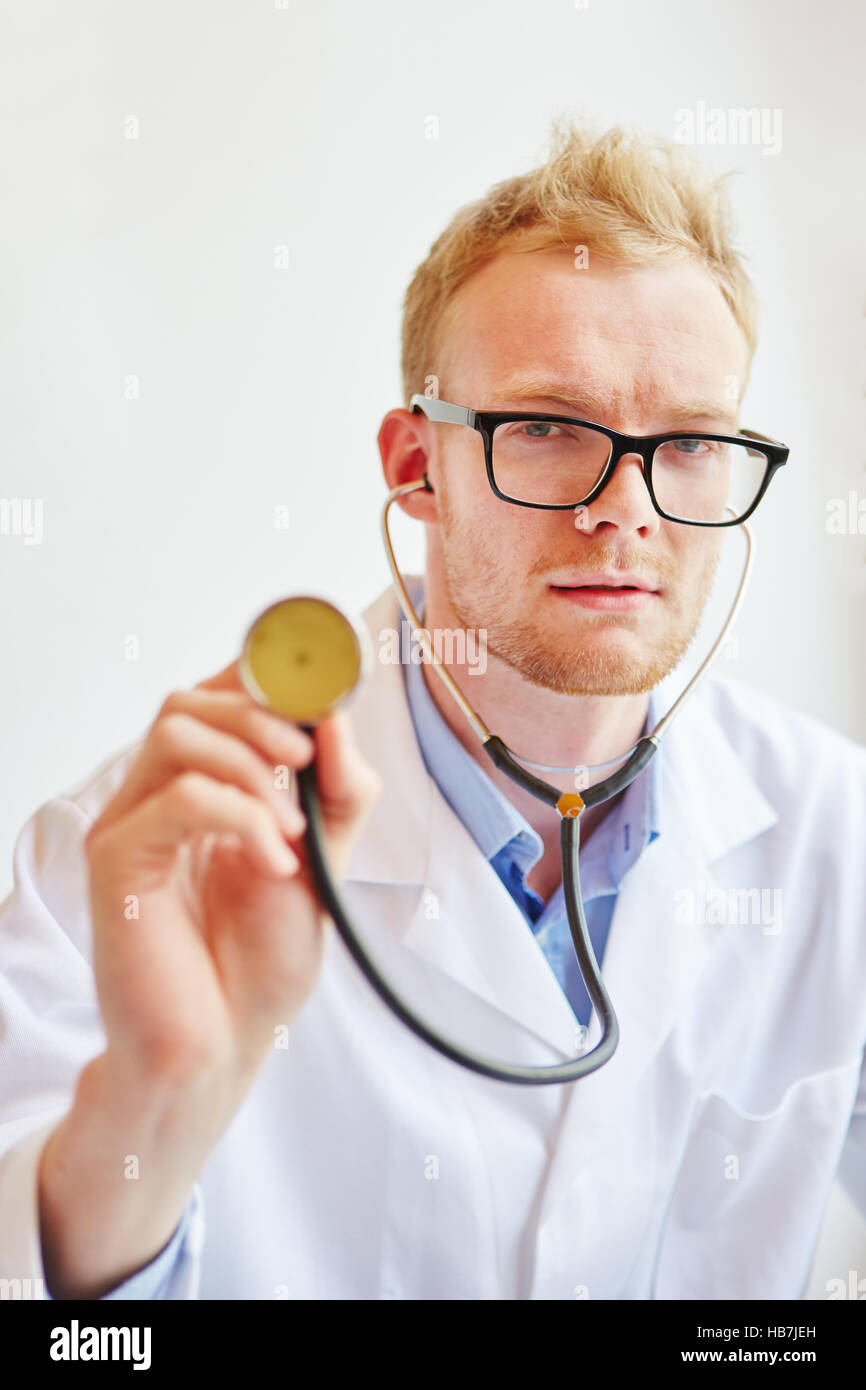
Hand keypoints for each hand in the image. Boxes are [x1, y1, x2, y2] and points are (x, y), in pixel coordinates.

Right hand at [84, 657, 382, 1091]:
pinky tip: (272, 865)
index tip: (320, 694)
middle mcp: (155, 797)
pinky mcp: (117, 863)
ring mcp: (130, 826)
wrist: (225, 1044)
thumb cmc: (261, 959)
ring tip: (290, 831)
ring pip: (176, 734)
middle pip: (188, 700)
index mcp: (201, 787)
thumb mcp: (324, 860)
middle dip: (260, 714)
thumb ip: (337, 789)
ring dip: (251, 767)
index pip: (215, 694)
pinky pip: (177, 799)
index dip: (265, 677)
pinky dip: (241, 819)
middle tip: (306, 760)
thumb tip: (336, 715)